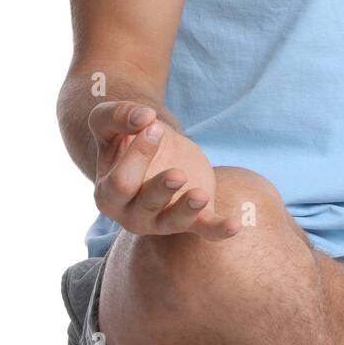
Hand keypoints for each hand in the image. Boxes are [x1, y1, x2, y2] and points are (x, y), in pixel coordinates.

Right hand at [89, 100, 239, 238]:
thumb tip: (145, 117)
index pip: (121, 183)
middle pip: (145, 206)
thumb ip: (118, 115)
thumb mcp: (109, 121)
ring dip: (188, 210)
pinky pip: (206, 229)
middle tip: (178, 173)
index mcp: (108, 194)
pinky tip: (235, 225)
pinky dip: (220, 228)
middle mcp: (132, 214)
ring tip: (201, 195)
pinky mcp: (193, 217)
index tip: (154, 126)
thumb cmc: (125, 135)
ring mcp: (162, 220)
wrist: (154, 146)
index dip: (138, 157)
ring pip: (174, 221)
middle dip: (161, 189)